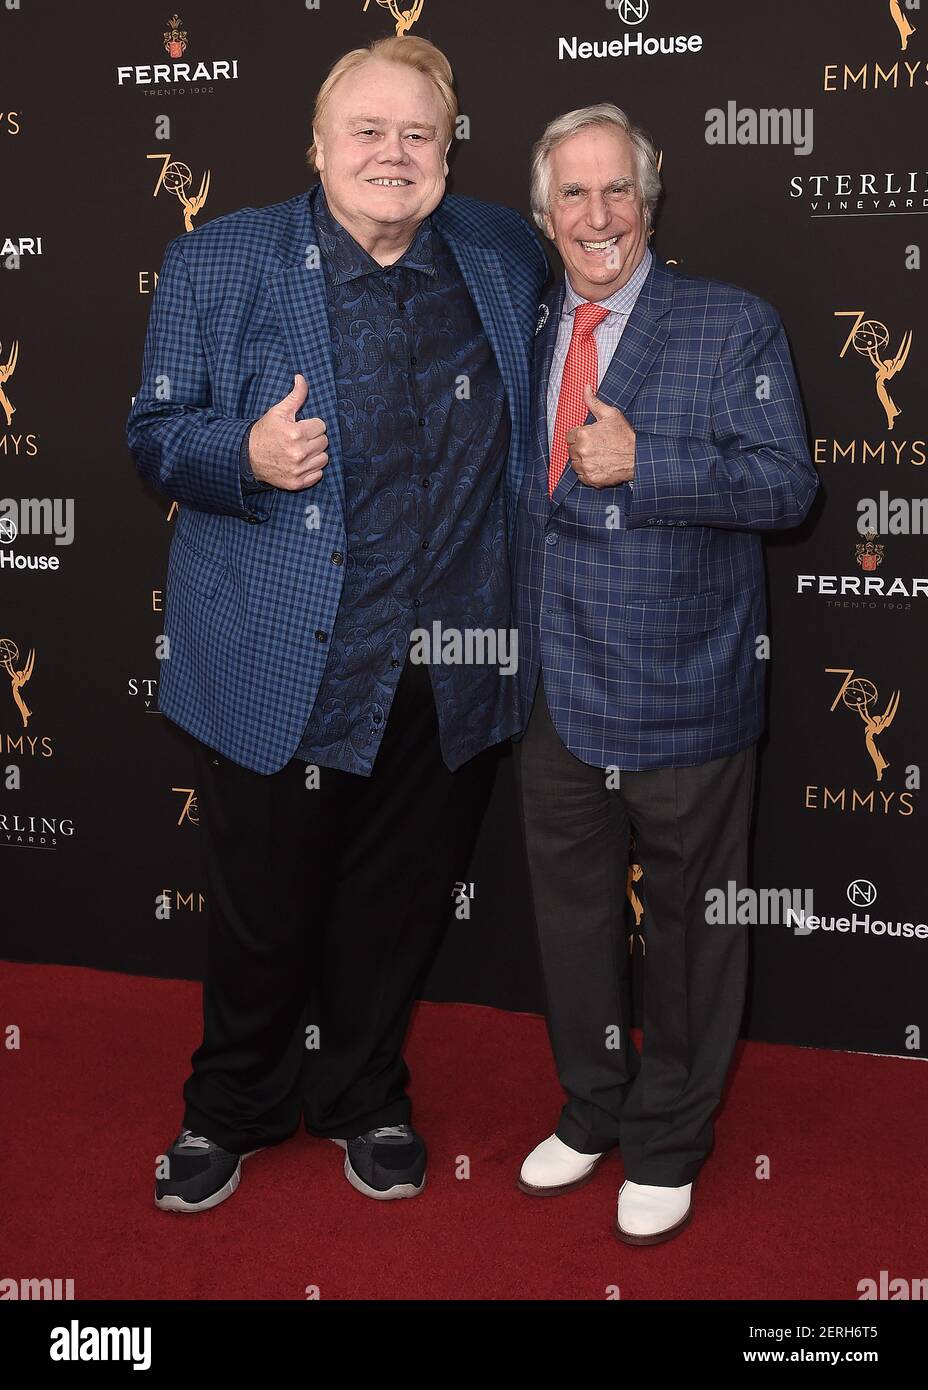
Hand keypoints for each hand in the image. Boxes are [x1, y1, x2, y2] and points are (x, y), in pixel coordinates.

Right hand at [248, 374, 328, 489]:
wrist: (247, 456)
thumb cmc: (265, 432)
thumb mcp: (278, 411)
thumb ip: (295, 396)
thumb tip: (301, 378)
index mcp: (296, 433)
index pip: (321, 426)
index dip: (312, 425)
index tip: (302, 427)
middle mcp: (299, 453)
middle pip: (324, 442)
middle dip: (314, 438)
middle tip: (301, 438)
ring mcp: (298, 470)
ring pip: (324, 458)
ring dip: (316, 454)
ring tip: (302, 450)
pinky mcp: (297, 483)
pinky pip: (318, 474)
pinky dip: (312, 469)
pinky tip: (301, 463)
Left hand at [566, 385, 635, 487]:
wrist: (637, 457)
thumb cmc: (625, 435)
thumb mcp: (611, 414)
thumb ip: (594, 402)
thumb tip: (586, 388)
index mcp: (583, 434)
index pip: (569, 436)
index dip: (578, 436)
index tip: (588, 438)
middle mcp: (582, 451)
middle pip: (571, 450)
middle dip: (580, 448)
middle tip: (595, 447)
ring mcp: (586, 466)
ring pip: (575, 464)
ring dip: (582, 461)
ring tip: (597, 457)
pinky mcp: (590, 479)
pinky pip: (581, 476)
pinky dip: (587, 473)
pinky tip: (598, 466)